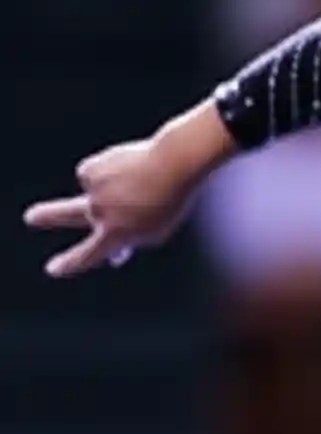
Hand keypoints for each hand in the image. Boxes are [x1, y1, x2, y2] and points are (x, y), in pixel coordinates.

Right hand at [24, 138, 201, 277]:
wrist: (174, 164)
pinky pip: (98, 174)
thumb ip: (132, 241)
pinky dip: (112, 172)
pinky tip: (130, 169)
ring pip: (94, 192)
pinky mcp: (91, 170)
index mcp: (117, 235)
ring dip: (107, 186)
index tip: (53, 269)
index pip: (87, 256)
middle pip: (65, 216)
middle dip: (47, 217)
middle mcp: (99, 214)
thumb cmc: (171, 200)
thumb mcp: (155, 232)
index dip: (70, 264)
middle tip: (32, 217)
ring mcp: (93, 191)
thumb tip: (116, 253)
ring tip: (135, 182)